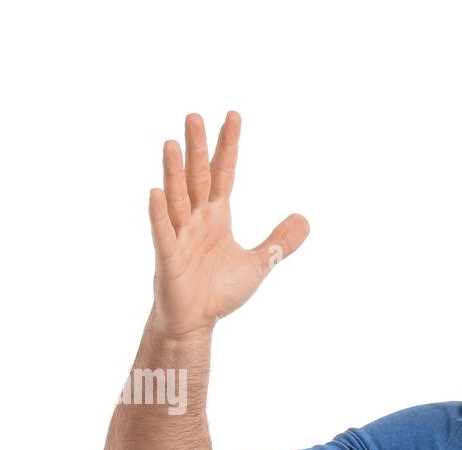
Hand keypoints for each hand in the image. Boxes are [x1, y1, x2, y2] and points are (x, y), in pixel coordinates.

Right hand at [147, 111, 308, 339]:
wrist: (196, 321)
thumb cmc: (219, 291)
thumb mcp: (260, 263)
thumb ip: (280, 241)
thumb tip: (306, 220)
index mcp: (216, 216)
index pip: (224, 174)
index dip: (228, 147)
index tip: (233, 116)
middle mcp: (196, 219)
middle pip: (197, 177)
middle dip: (197, 148)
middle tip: (194, 115)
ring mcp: (180, 236)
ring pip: (176, 198)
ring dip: (173, 172)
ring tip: (171, 143)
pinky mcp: (168, 257)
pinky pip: (163, 233)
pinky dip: (159, 214)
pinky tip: (155, 193)